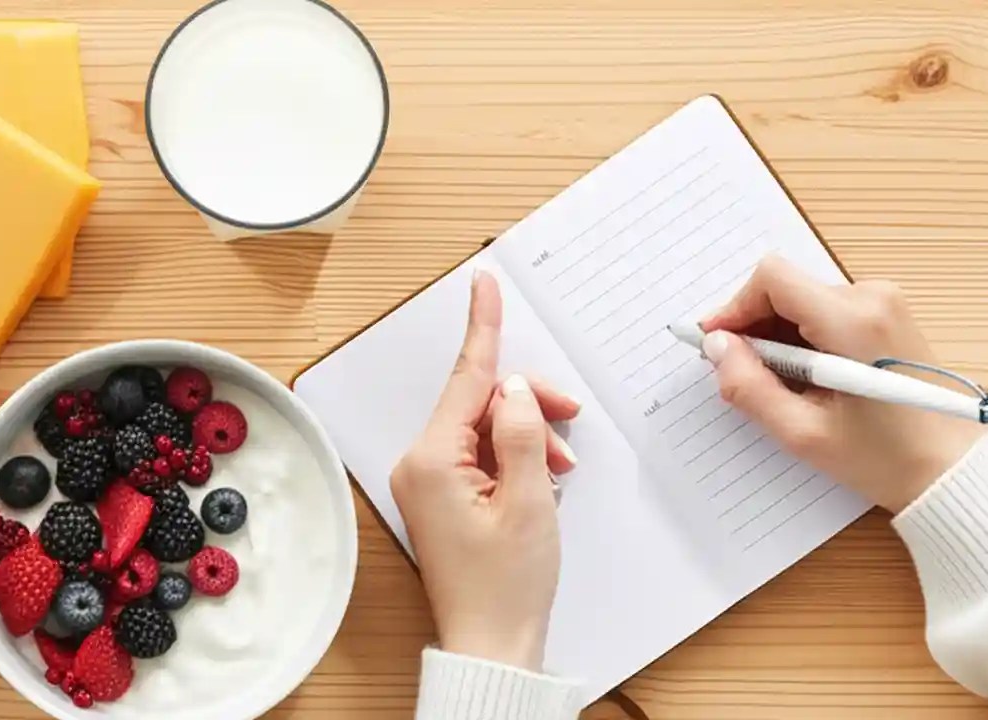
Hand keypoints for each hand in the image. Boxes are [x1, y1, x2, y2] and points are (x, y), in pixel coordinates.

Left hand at [390, 270, 579, 670]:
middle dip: (527, 408)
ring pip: (485, 428)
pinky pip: (481, 454)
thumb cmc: (506, 586)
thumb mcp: (529, 500)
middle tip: (567, 426)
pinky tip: (542, 478)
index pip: (465, 379)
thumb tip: (512, 387)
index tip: (483, 285)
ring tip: (558, 470)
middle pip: (479, 403)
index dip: (482, 328)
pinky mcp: (443, 496)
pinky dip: (516, 457)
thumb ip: (520, 432)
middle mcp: (420, 464)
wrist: (492, 643)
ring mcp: (429, 481)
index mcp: (431, 460)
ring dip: (527, 438)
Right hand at [700, 255, 984, 512]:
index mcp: (852, 321)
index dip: (735, 307)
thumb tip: (716, 348)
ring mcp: (885, 304)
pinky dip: (804, 338)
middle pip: (786, 290)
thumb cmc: (884, 458)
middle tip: (745, 375)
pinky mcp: (889, 315)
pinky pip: (826, 311)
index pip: (772, 278)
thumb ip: (748, 386)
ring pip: (803, 301)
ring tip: (784, 386)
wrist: (951, 470)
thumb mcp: (802, 433)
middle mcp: (872, 298)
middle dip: (755, 328)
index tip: (717, 343)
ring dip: (780, 336)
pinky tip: (809, 379)